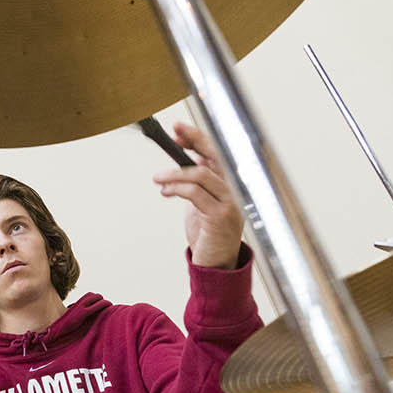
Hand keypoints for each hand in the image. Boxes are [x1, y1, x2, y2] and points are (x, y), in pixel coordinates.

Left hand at [152, 121, 243, 268]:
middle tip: (174, 134)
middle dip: (193, 140)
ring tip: (158, 178)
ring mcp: (230, 202)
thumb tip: (188, 159)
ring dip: (175, 172)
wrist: (217, 264)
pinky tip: (165, 191)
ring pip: (202, 174)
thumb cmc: (209, 234)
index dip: (198, 137)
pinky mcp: (220, 216)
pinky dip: (177, 188)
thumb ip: (199, 182)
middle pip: (215, 155)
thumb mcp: (202, 202)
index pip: (217, 152)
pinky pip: (196, 193)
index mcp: (229, 184)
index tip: (179, 129)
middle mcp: (234, 189)